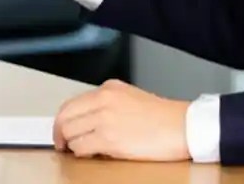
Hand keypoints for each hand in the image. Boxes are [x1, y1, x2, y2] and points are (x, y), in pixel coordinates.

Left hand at [53, 79, 190, 161]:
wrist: (183, 127)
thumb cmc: (164, 118)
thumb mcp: (131, 99)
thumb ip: (107, 105)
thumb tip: (88, 121)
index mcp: (108, 89)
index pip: (71, 103)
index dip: (62, 120)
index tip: (62, 129)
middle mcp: (103, 100)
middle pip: (65, 117)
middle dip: (60, 132)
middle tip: (62, 143)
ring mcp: (105, 118)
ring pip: (70, 132)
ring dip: (72, 144)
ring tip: (80, 149)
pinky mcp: (109, 138)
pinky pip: (81, 147)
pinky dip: (81, 152)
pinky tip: (91, 153)